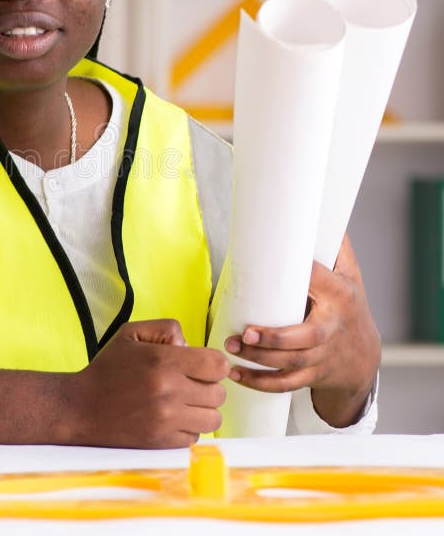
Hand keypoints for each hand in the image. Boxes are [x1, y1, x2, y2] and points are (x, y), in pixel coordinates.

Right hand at [0, 319, 228, 447]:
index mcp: (164, 361)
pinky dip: (189, 428)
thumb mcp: (129, 334)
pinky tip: (173, 418)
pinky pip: (195, 437)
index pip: (217, 365)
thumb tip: (191, 345)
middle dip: (208, 386)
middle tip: (190, 384)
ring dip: (203, 410)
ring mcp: (168, 420)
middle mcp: (170, 392)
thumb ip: (165, 329)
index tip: (201, 366)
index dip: (213, 364)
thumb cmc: (107, 369)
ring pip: (213, 419)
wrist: (81, 408)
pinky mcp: (163, 442)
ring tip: (185, 403)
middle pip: (219, 393)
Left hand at [223, 233, 379, 427]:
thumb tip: (320, 209)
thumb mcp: (348, 274)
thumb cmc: (347, 307)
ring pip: (292, 363)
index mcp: (338, 295)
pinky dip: (259, 383)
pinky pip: (286, 384)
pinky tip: (236, 374)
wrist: (363, 356)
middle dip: (273, 338)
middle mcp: (331, 328)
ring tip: (231, 348)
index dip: (302, 277)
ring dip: (259, 359)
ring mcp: (323, 356)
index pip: (319, 283)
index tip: (272, 271)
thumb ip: (334, 246)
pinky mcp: (312, 375)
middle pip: (305, 339)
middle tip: (243, 332)